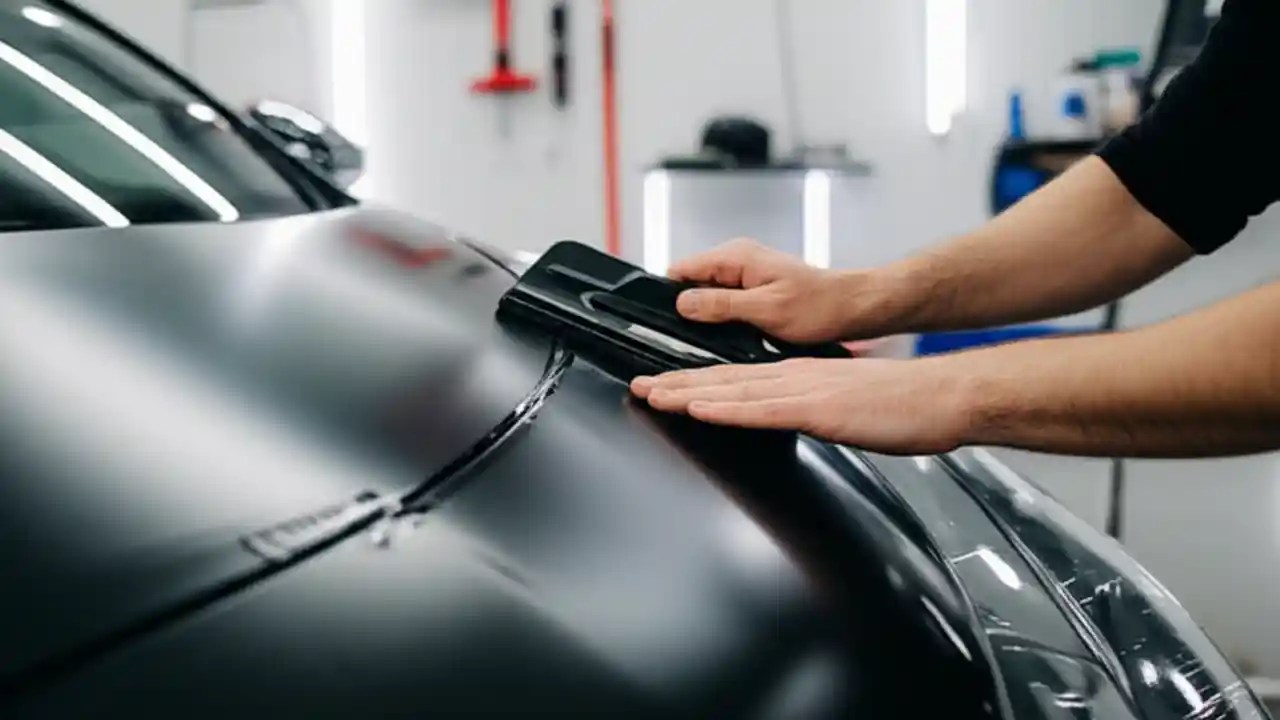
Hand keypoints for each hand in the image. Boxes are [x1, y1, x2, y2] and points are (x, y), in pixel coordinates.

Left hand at [631, 358, 974, 454]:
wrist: (941, 396)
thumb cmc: (904, 405)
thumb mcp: (847, 406)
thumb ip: (815, 409)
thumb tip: (795, 419)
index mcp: (800, 376)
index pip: (736, 380)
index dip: (696, 382)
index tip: (664, 386)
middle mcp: (793, 376)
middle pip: (723, 380)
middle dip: (676, 384)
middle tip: (638, 387)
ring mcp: (803, 390)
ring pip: (732, 389)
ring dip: (687, 392)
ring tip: (651, 394)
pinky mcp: (817, 408)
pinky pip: (762, 409)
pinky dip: (725, 408)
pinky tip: (699, 409)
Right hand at [669, 238, 887, 342]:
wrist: (853, 308)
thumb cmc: (819, 306)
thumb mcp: (765, 309)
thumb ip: (720, 305)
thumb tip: (683, 304)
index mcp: (736, 257)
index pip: (680, 268)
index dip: (669, 295)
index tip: (666, 321)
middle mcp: (738, 260)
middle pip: (691, 283)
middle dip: (689, 309)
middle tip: (695, 337)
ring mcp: (746, 273)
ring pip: (707, 295)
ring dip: (709, 316)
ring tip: (717, 338)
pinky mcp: (754, 289)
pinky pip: (725, 301)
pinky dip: (725, 318)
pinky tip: (734, 335)